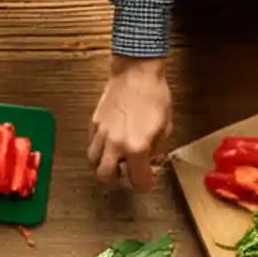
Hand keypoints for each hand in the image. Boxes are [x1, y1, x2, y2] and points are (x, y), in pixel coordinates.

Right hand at [87, 56, 171, 191]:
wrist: (136, 73)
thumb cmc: (154, 95)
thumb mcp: (165, 126)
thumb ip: (156, 148)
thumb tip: (150, 159)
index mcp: (137, 147)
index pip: (137, 179)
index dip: (145, 183)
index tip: (147, 181)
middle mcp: (115, 144)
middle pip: (105, 176)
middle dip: (117, 179)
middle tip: (126, 173)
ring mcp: (102, 134)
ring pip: (93, 162)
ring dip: (104, 165)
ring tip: (115, 159)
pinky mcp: (94, 124)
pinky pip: (92, 145)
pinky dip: (99, 150)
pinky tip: (109, 144)